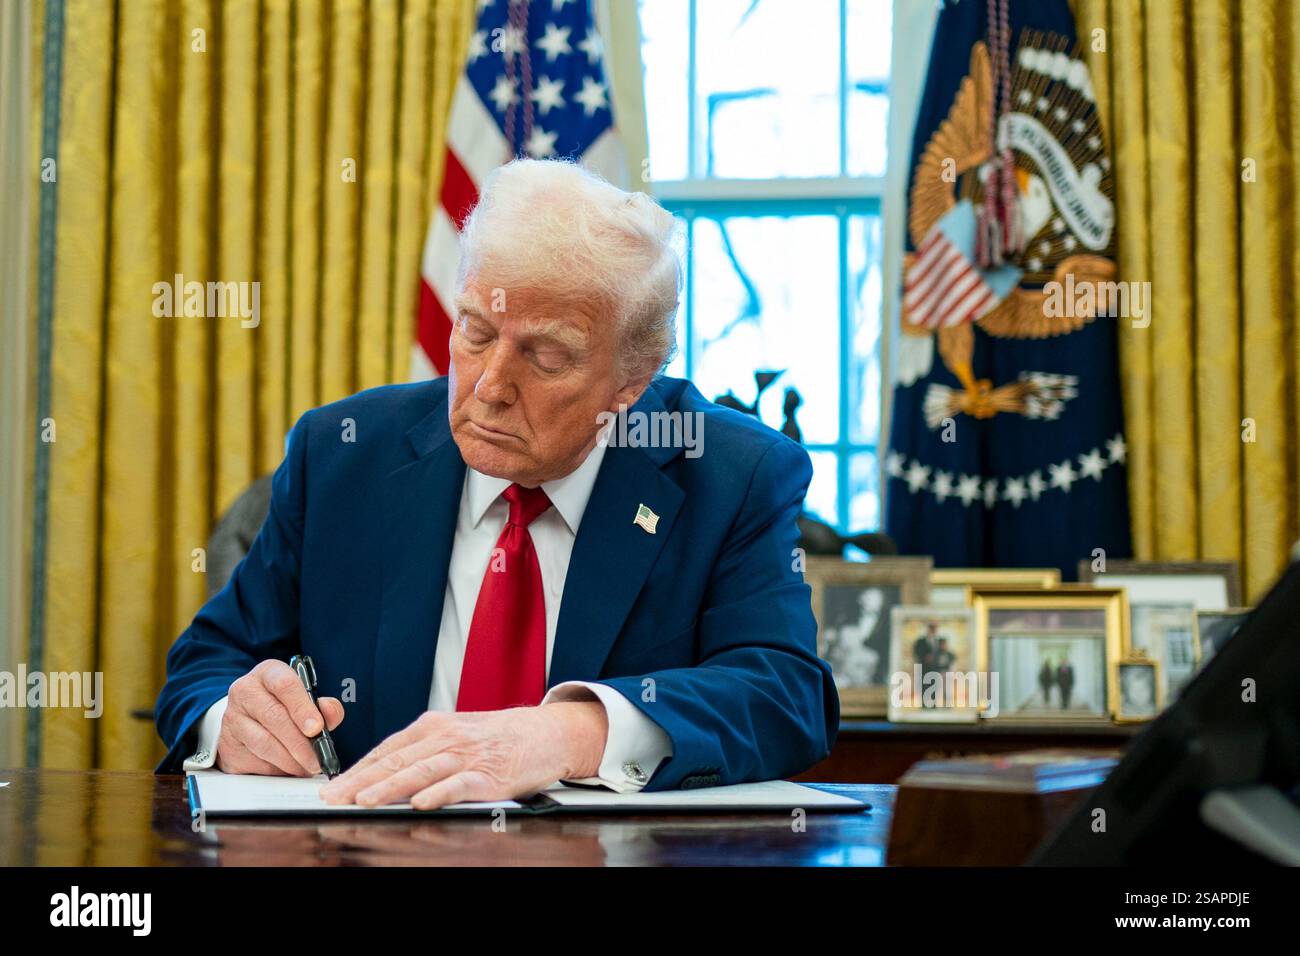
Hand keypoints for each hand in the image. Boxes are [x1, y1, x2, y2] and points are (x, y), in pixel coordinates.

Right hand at [215, 659, 344, 775]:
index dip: (302, 708)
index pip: (285, 685)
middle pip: (274, 717)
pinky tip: (288, 769)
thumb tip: (330, 712)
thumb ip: (323, 706)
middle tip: (317, 759)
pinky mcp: (227, 745)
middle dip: (300, 743)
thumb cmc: (283, 705)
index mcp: (268, 673)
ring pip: (263, 743)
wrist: (248, 716)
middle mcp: (245, 691)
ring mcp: (232, 718)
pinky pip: (254, 761)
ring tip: (306, 767)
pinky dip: (275, 769)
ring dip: (289, 761)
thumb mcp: (304, 697)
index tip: (317, 728)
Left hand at [319, 702, 607, 809]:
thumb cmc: (498, 737)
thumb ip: (423, 750)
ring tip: (365, 800)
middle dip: (362, 781)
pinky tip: (421, 803)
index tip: (332, 788)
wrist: (546, 733)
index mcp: (433, 726)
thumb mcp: (455, 734)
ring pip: (421, 770)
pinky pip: (460, 784)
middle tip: (335, 798)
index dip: (357, 770)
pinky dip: (439, 793)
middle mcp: (446, 737)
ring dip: (390, 786)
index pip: (387, 749)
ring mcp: (467, 755)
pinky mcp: (489, 774)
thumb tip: (381, 773)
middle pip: (397, 760)